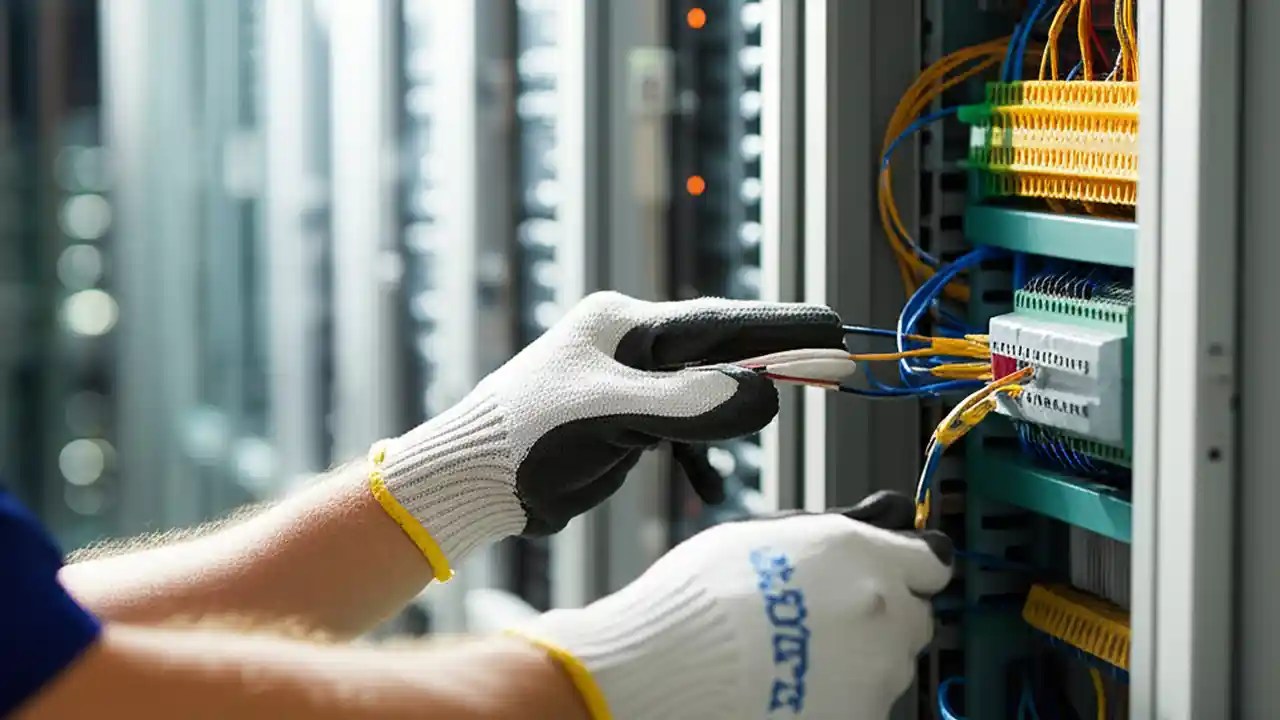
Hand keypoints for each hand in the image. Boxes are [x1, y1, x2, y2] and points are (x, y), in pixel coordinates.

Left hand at [369, 291, 843, 579]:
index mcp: (623, 326)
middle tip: (831, 366)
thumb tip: (764, 394)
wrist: (471, 482)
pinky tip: (708, 486)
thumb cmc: (526, 438)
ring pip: (700, 392)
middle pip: (716, 352)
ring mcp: (623, 382)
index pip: (717, 322)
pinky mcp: (618, 421)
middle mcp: (627, 345)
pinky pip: (676, 429)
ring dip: (730, 416)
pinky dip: (696, 453)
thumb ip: (688, 404)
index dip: (779, 327)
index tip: (832, 326)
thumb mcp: (611, 415)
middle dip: (768, 366)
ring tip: (764, 432)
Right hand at [510, 491, 953, 719]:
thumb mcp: (768, 533)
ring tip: (798, 653)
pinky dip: (842, 695)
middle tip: (828, 618)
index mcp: (864, 555)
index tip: (896, 574)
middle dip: (884, 615)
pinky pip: (867, 702)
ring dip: (862, 657)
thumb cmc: (704, 594)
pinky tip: (794, 682)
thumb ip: (837, 530)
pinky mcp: (861, 716)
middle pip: (916, 616)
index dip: (910, 566)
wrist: (673, 664)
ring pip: (891, 663)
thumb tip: (883, 518)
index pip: (934, 559)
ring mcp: (876, 671)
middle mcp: (883, 610)